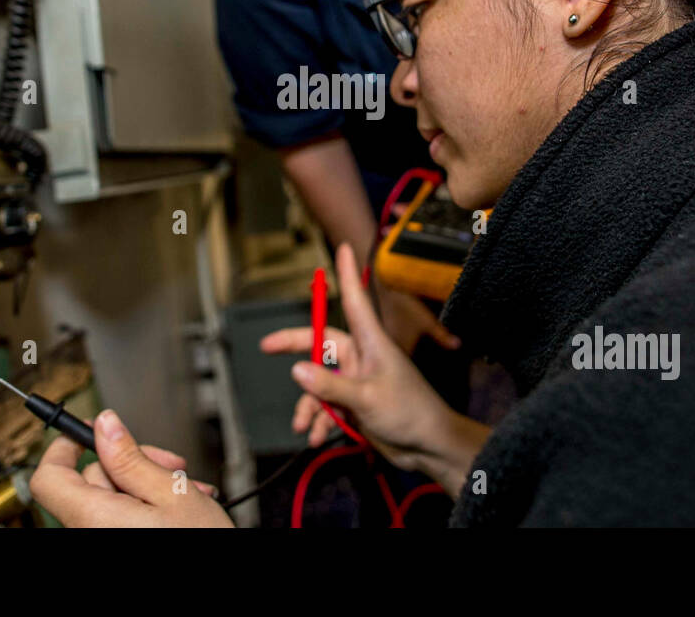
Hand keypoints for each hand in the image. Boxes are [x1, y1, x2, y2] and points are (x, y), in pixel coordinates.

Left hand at [29, 409, 233, 526]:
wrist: (219, 590)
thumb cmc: (199, 544)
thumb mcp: (172, 492)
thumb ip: (131, 457)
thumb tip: (104, 426)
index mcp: (93, 518)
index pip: (48, 478)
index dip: (63, 447)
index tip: (85, 431)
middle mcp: (88, 535)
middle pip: (91, 480)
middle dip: (133, 464)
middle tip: (171, 464)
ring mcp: (101, 541)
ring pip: (110, 497)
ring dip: (147, 484)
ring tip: (186, 489)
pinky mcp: (115, 544)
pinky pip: (118, 517)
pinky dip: (145, 505)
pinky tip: (177, 506)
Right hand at [260, 243, 464, 473]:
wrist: (428, 447)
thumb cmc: (409, 413)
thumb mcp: (366, 398)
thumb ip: (329, 385)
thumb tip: (296, 369)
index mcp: (371, 343)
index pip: (356, 301)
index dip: (348, 274)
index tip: (345, 247)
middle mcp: (362, 357)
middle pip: (321, 344)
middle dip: (295, 349)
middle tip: (266, 347)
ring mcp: (357, 380)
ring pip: (319, 381)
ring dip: (309, 404)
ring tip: (304, 426)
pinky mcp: (355, 403)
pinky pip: (326, 404)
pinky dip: (319, 419)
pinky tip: (316, 436)